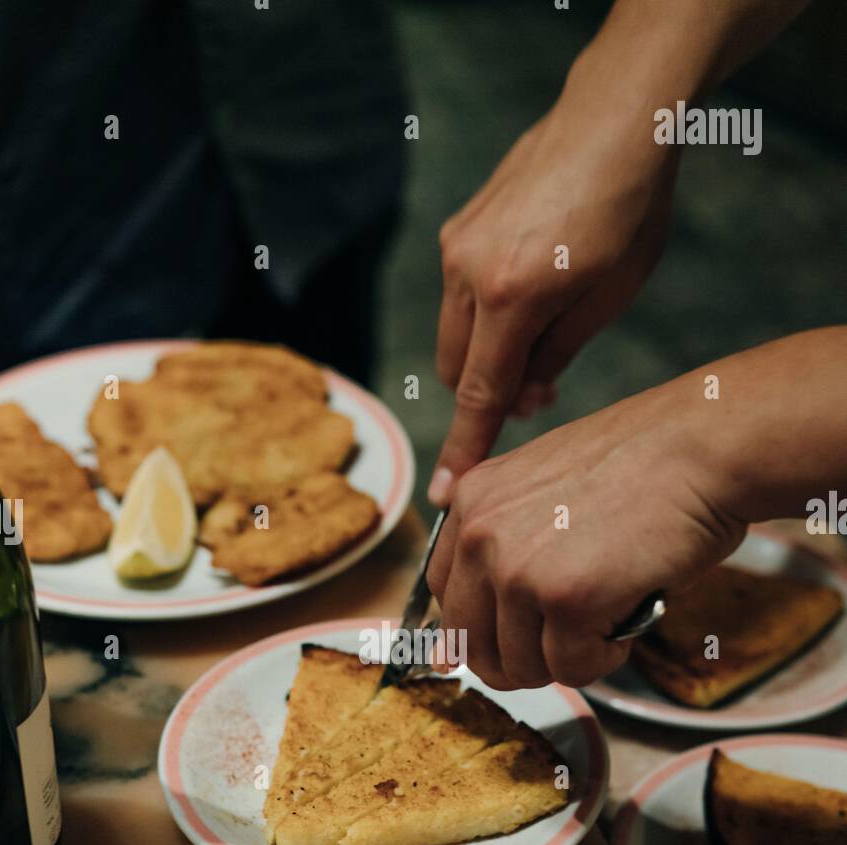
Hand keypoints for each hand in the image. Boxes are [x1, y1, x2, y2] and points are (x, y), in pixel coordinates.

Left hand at [427, 376, 746, 689]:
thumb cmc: (643, 467)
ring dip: (571, 655)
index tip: (522, 630)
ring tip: (611, 608)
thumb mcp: (546, 492)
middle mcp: (481, 534)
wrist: (704, 447)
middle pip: (473, 646)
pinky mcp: (566, 600)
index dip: (485, 628)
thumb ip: (500, 553)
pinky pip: (572, 669)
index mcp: (471, 501)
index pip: (443, 597)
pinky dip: (607, 657)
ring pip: (522, 667)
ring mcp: (519, 569)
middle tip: (574, 634)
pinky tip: (630, 610)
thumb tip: (442, 655)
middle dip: (524, 657)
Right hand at [430, 103, 676, 505]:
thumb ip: (555, 357)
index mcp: (511, 296)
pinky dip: (484, 316)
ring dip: (486, 353)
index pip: (479, 396)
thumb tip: (519, 399)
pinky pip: (458, 297)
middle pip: (457, 371)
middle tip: (540, 389)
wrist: (615, 119)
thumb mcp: (609, 298)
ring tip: (544, 333)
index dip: (464, 450)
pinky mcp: (458, 228)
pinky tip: (532, 291)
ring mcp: (457, 247)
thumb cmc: (629, 210)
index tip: (444, 495)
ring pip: (453, 335)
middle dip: (488, 394)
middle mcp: (469, 272)